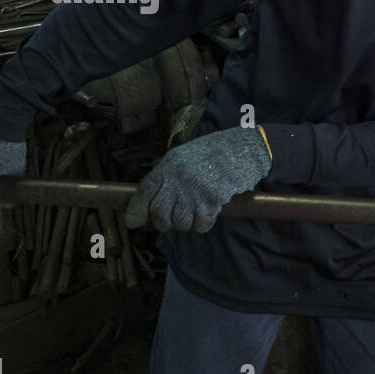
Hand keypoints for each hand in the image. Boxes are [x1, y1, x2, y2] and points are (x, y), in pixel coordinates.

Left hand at [124, 126, 272, 232]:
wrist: (241, 149)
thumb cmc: (213, 154)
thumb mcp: (183, 158)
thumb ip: (167, 177)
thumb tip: (149, 204)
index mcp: (168, 166)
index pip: (144, 192)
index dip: (136, 210)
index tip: (132, 222)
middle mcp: (178, 178)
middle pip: (160, 214)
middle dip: (164, 223)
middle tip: (173, 220)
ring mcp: (195, 190)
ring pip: (180, 223)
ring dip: (187, 223)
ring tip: (195, 212)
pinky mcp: (213, 199)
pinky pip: (201, 224)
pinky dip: (204, 224)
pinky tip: (209, 212)